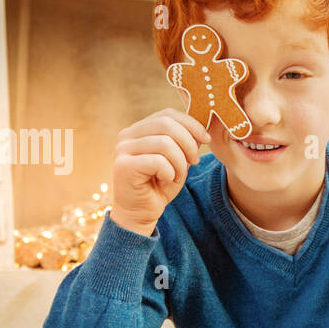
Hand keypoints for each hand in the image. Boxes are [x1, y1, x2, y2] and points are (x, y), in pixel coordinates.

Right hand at [110, 107, 211, 235]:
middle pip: (167, 124)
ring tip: (177, 176)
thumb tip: (201, 129)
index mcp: (139, 129)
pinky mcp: (123, 165)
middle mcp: (127, 135)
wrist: (141, 213)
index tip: (205, 139)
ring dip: (180, 163)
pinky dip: (169, 173)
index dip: (191, 124)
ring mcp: (123, 149)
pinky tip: (165, 181)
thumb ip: (184, 142)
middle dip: (188, 143)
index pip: (167, 114)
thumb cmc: (159, 186)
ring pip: (165, 143)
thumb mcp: (178, 160)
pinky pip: (158, 161)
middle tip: (194, 161)